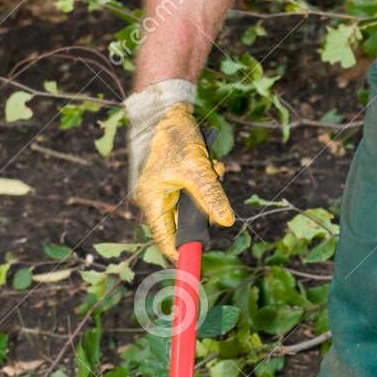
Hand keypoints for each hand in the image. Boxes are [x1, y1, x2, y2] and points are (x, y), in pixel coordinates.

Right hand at [126, 84, 233, 260]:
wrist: (164, 109)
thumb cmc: (174, 136)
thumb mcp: (198, 168)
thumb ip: (212, 197)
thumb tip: (225, 222)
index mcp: (151, 202)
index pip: (166, 242)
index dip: (184, 255)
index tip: (202, 267)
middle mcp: (153, 200)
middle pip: (185, 224)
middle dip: (205, 208)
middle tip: (214, 182)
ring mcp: (162, 191)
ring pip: (193, 205)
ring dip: (207, 190)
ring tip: (210, 166)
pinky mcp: (171, 181)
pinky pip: (193, 191)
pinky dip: (204, 179)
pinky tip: (207, 161)